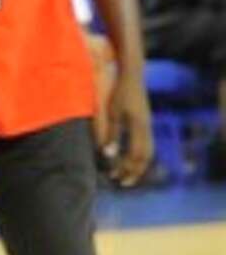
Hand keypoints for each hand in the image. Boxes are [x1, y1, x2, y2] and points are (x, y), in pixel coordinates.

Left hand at [103, 69, 153, 186]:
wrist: (132, 72)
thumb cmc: (119, 90)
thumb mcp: (113, 111)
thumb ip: (111, 133)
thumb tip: (108, 155)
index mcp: (138, 128)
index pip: (135, 156)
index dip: (126, 169)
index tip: (116, 179)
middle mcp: (146, 128)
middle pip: (144, 157)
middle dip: (134, 171)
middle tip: (122, 182)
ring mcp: (148, 124)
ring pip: (148, 151)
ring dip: (138, 164)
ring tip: (127, 173)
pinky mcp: (145, 120)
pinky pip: (146, 143)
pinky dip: (140, 154)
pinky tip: (130, 156)